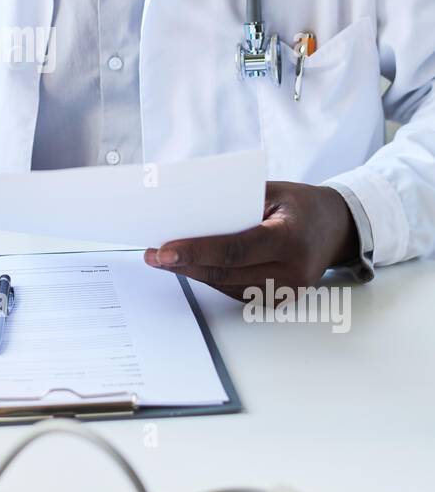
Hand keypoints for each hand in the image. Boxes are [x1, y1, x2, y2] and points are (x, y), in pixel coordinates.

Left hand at [144, 181, 358, 300]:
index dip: (196, 251)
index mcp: (291, 238)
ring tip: (164, 259)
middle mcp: (292, 270)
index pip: (235, 249)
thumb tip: (188, 213)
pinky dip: (212, 279)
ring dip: (193, 273)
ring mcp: (288, 290)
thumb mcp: (272, 192)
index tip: (163, 250)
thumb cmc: (301, 204)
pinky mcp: (280, 299)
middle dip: (185, 264)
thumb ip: (235, 203)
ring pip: (227, 286)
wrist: (337, 228)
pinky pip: (237, 291)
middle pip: (226, 272)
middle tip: (153, 255)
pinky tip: (191, 266)